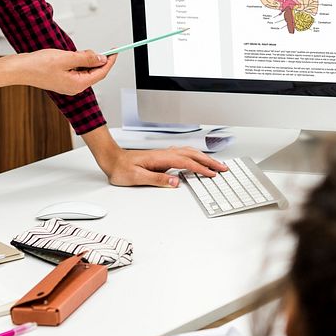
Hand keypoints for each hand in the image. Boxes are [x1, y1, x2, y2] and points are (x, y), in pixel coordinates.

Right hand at [0, 49, 116, 95]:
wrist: (19, 69)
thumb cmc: (38, 65)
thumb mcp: (67, 58)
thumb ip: (87, 58)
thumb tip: (102, 58)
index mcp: (78, 84)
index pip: (101, 73)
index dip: (110, 61)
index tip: (116, 51)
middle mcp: (75, 87)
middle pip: (94, 73)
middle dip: (97, 60)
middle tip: (96, 49)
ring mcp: (68, 85)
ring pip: (85, 71)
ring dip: (85, 60)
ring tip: (75, 52)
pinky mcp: (62, 80)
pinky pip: (76, 71)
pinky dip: (77, 62)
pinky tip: (70, 56)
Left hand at [83, 126, 227, 186]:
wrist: (112, 160)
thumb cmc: (122, 169)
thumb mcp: (137, 178)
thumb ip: (157, 179)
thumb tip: (175, 182)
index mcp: (162, 159)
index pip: (187, 163)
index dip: (202, 169)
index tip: (213, 174)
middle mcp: (165, 154)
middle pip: (193, 155)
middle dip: (210, 162)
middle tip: (223, 168)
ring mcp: (165, 154)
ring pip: (190, 153)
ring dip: (204, 158)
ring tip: (215, 164)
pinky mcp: (162, 157)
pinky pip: (184, 154)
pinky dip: (195, 156)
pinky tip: (197, 160)